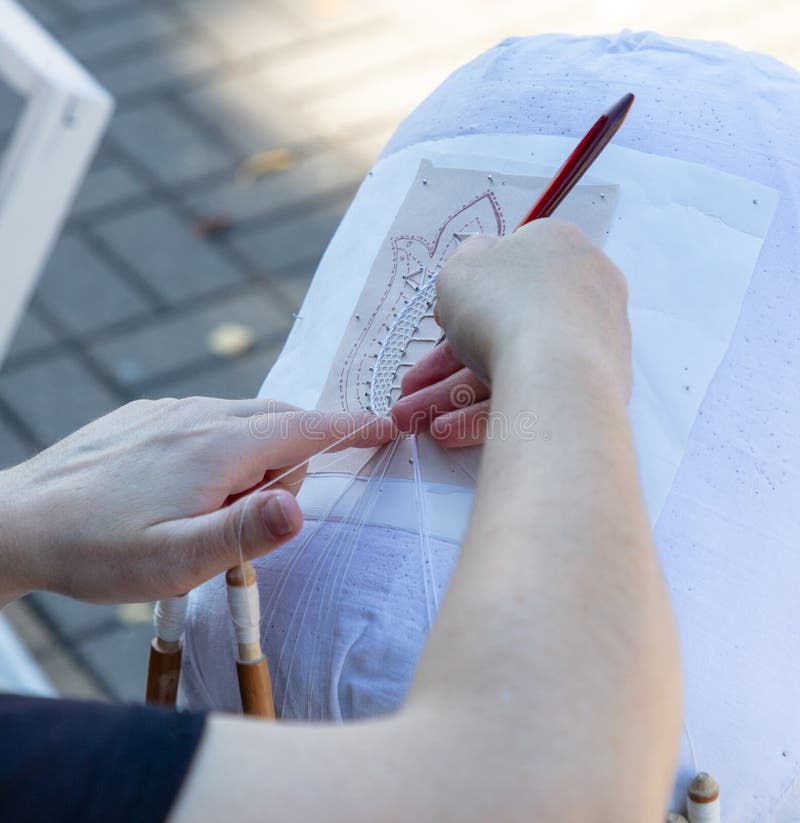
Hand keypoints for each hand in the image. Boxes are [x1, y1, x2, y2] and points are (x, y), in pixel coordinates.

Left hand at [0, 397, 393, 604]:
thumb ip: (246, 531)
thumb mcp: (179, 558)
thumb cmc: (100, 548)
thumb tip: (300, 505)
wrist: (18, 521)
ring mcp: (172, 411)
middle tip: (253, 515)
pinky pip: (209, 421)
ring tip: (208, 512)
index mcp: (219, 446)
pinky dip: (222, 448)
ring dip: (252, 459)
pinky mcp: (150, 416)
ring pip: (244, 422)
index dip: (352, 427)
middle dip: (291, 459)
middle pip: (280, 421)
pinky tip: (183, 489)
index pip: (307, 426)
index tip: (386, 427)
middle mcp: (201, 415)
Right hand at [392, 220, 629, 441]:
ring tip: (414, 419)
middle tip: (412, 387)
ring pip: (511, 368)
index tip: (439, 322)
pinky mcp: (589, 392)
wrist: (557, 369)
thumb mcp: (462, 266)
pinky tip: (447, 433)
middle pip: (503, 329)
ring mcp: (589, 345)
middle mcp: (580, 294)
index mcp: (558, 249)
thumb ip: (466, 262)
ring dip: (454, 396)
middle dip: (445, 365)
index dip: (466, 298)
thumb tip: (477, 265)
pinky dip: (487, 414)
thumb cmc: (504, 305)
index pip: (510, 271)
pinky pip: (530, 397)